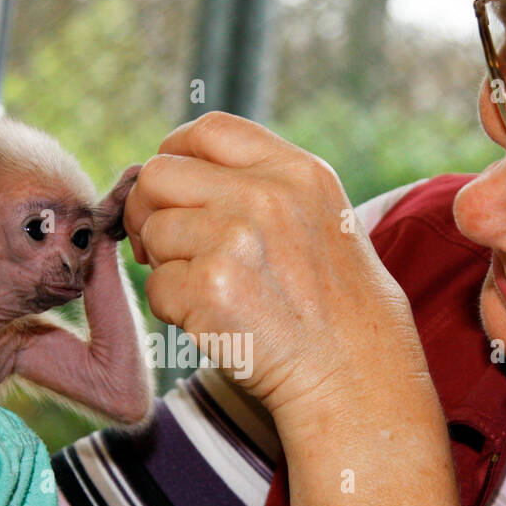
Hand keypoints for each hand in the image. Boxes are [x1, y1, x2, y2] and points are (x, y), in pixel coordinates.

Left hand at [122, 112, 423, 423]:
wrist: (354, 376)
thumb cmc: (334, 308)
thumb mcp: (320, 219)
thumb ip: (260, 186)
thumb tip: (173, 173)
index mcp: (297, 171)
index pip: (208, 129)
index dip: (174, 154)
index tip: (172, 190)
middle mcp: (265, 195)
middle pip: (159, 174)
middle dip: (150, 210)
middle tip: (165, 246)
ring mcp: (234, 239)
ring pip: (152, 233)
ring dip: (165, 266)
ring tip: (210, 292)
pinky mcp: (207, 289)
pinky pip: (155, 288)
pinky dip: (172, 311)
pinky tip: (214, 322)